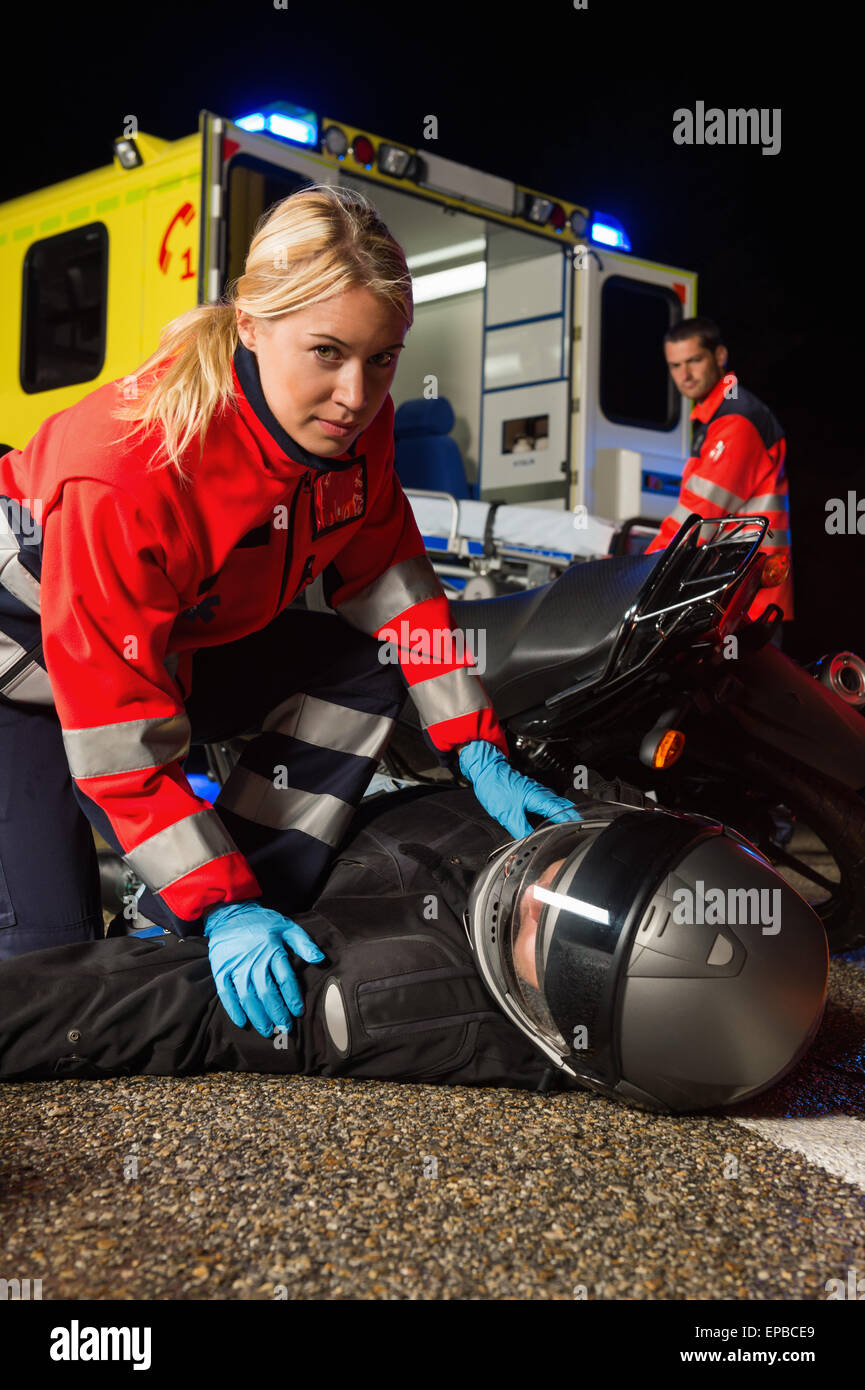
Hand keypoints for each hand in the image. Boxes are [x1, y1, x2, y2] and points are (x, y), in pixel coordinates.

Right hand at [204, 901, 324, 1037]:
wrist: (230, 912)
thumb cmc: (262, 922)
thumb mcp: (287, 927)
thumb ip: (304, 943)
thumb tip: (321, 959)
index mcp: (272, 950)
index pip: (285, 979)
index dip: (292, 997)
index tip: (299, 1012)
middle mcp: (254, 960)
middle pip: (267, 992)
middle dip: (277, 1013)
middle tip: (285, 1028)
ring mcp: (236, 966)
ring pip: (248, 997)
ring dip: (258, 1016)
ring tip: (268, 1030)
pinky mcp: (221, 970)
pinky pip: (226, 993)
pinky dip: (233, 1009)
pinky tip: (243, 1022)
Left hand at [458, 740, 582, 838]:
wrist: (485, 770)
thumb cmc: (495, 786)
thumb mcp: (508, 815)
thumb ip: (521, 831)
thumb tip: (528, 843)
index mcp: (540, 798)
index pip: (564, 812)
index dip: (573, 822)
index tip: (581, 831)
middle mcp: (542, 793)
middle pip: (564, 807)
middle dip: (573, 818)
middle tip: (580, 830)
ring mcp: (537, 792)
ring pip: (556, 805)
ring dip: (563, 815)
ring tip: (567, 827)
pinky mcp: (530, 792)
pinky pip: (547, 804)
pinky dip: (553, 812)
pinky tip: (549, 820)